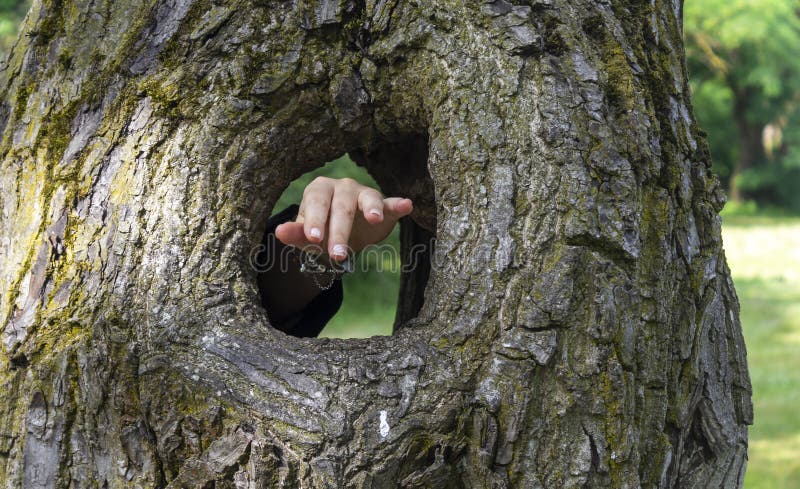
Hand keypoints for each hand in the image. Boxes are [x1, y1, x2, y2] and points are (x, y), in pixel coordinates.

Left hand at [275, 177, 412, 259]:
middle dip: (339, 231)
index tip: (314, 239)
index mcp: (319, 190)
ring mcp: (364, 194)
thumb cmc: (321, 230)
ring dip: (371, 209)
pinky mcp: (383, 205)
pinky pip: (390, 203)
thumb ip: (295, 233)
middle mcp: (342, 187)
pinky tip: (407, 205)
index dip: (315, 220)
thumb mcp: (306, 236)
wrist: (341, 234)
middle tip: (337, 255)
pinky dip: (398, 204)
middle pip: (341, 207)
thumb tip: (279, 232)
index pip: (317, 203)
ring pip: (367, 199)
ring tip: (374, 219)